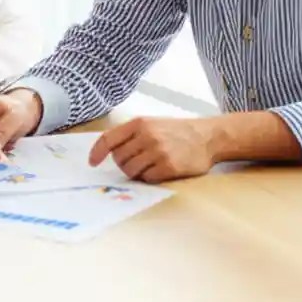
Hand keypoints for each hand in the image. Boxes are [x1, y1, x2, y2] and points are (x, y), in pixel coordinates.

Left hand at [88, 117, 214, 183]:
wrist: (208, 137)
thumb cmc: (177, 131)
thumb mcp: (152, 123)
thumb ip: (131, 134)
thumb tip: (107, 152)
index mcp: (140, 123)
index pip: (108, 139)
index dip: (97, 152)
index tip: (92, 162)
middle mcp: (147, 136)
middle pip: (119, 159)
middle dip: (124, 164)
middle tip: (137, 162)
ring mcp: (158, 152)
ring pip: (130, 171)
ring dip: (136, 172)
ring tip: (149, 166)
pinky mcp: (168, 167)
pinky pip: (147, 178)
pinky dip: (150, 177)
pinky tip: (161, 170)